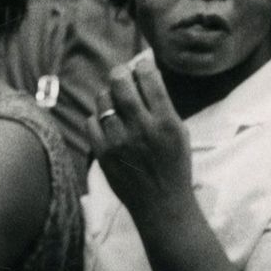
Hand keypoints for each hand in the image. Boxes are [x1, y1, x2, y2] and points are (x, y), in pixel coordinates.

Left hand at [84, 51, 192, 218]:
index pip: (149, 78)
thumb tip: (143, 71)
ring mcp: (120, 142)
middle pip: (120, 83)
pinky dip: (98, 118)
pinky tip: (108, 123)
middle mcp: (142, 129)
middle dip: (120, 73)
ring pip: (103, 100)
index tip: (141, 65)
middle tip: (122, 75)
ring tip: (116, 101)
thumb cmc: (174, 164)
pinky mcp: (103, 155)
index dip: (142, 65)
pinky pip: (91, 122)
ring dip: (108, 95)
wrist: (162, 205)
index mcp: (166, 122)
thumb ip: (162, 103)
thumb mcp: (179, 132)